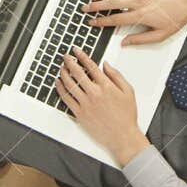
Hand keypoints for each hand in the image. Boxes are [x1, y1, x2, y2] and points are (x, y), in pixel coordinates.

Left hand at [56, 50, 149, 166]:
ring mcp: (85, 104)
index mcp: (106, 86)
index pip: (90, 66)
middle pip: (77, 73)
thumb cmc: (127, 116)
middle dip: (69, 62)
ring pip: (69, 84)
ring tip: (61, 68)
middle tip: (65, 57)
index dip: (81, 55)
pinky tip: (58, 84)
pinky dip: (60, 89)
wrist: (122, 136)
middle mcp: (94, 93)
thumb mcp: (128, 91)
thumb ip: (116, 76)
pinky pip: (66, 99)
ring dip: (63, 74)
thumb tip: (106, 65)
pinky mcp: (79, 114)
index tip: (76, 50)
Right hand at [85, 0, 186, 45]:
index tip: (92, 23)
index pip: (115, 19)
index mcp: (140, 15)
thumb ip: (140, 39)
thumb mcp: (159, 35)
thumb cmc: (176, 17)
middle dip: (96, 6)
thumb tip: (124, 42)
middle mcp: (138, 1)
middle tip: (86, 9)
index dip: (101, 21)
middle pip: (111, 3)